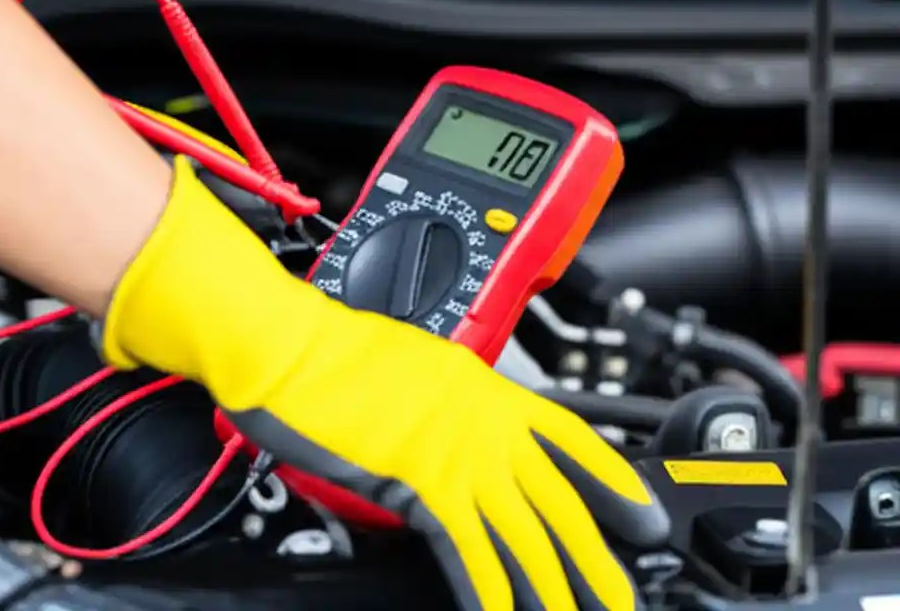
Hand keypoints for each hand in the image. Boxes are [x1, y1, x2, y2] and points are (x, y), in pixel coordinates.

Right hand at [102, 155, 669, 610]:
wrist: (288, 346)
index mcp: (486, 389)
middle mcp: (484, 422)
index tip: (644, 512)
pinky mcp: (419, 483)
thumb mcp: (409, 368)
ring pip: (523, 532)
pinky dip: (488, 587)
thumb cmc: (330, 351)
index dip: (614, 480)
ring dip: (553, 584)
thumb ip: (443, 405)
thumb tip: (453, 433)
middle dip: (595, 554)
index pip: (571, 438)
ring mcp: (456, 454)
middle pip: (559, 498)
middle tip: (621, 593)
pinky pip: (467, 548)